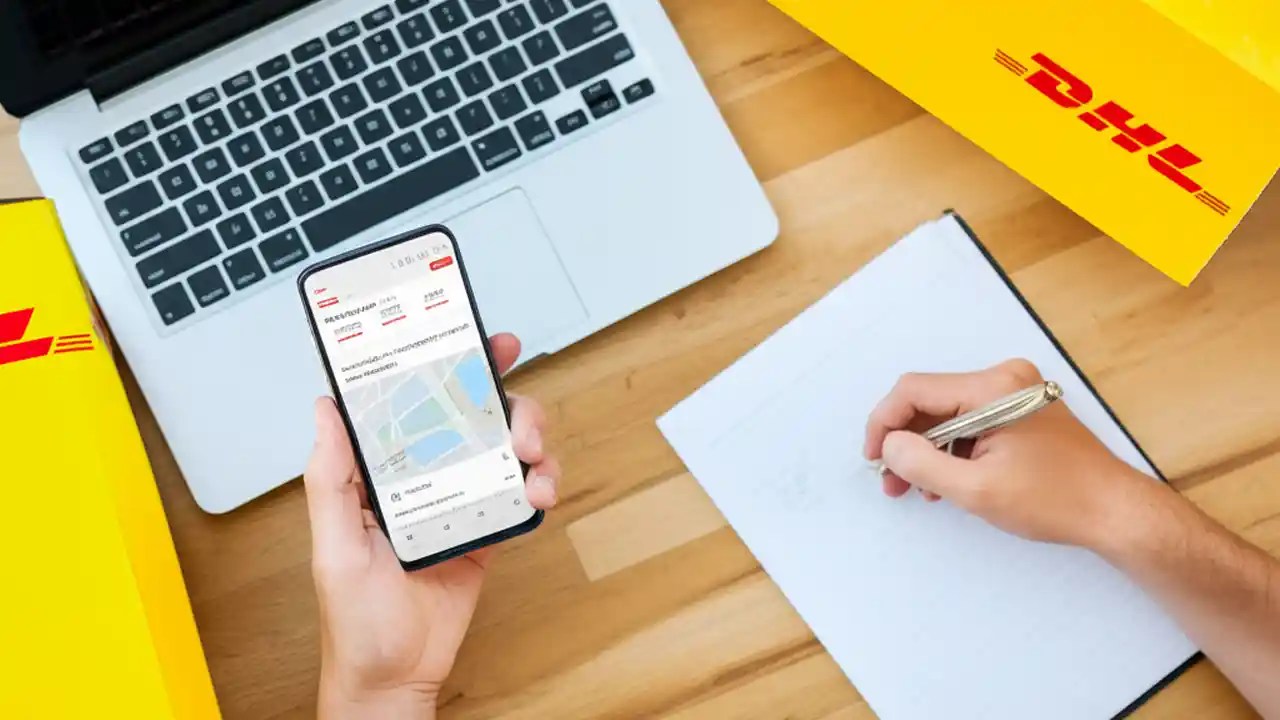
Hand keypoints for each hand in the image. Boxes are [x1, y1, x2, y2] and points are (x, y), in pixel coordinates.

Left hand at [304, 333, 559, 718]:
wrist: (395, 678)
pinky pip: (522, 492)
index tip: (482, 343)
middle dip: (509, 404)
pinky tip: (537, 495)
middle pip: (477, 416)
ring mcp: (462, 500)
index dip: (451, 365)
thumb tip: (324, 410)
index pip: (417, 401)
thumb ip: (330, 479)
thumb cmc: (355, 621)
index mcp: (384, 472)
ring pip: (508, 448)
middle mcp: (426, 476)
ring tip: (533, 465)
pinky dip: (540, 484)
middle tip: (519, 423)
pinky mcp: (489, 529)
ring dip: (533, 444)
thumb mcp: (332, 547)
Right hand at [863, 359, 1154, 548]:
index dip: (884, 424)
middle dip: (905, 442)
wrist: (1115, 511)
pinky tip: (946, 481)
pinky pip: (970, 422)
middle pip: (930, 401)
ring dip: (927, 450)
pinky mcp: (1021, 410)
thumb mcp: (976, 489)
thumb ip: (922, 464)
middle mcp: (1004, 379)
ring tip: (916, 489)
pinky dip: (952, 450)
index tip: (874, 458)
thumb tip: (889, 446)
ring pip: (948, 415)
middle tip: (891, 482)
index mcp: (994, 388)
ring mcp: (1015, 392)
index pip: (915, 391)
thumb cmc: (1056, 500)